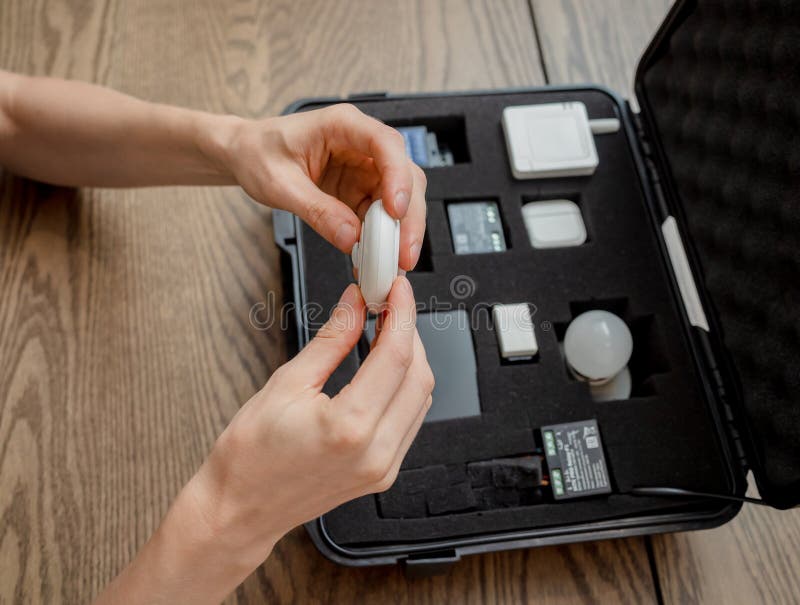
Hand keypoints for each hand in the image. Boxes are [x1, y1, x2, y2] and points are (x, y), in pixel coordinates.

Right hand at [195, 276, 432, 559]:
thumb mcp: (286, 383)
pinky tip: (383, 368)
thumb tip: (355, 303)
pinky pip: (410, 420)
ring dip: (410, 360)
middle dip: (409, 334)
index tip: (396, 289)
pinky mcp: (383, 473)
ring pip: (420, 398)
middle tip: (388, 306)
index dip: (402, 314)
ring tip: (384, 332)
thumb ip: (331, 340)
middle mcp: (375, 452)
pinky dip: (404, 387)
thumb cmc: (250, 456)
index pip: (395, 357)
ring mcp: (383, 467)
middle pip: (418, 376)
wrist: (240, 509)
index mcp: (349, 428)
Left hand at [218, 104, 426, 269]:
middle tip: (403, 254)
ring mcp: (365, 167)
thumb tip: (350, 238)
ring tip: (391, 263)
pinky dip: (382, 238)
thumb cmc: (260, 154)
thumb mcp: (279, 184)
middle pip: (405, 175)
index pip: (385, 144)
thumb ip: (316, 210)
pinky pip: (382, 214)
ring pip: (401, 198)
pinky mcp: (362, 189)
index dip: (398, 177)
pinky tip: (375, 258)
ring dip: (400, 232)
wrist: (248, 155)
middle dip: (409, 217)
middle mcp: (362, 144)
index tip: (396, 211)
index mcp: (342, 125)